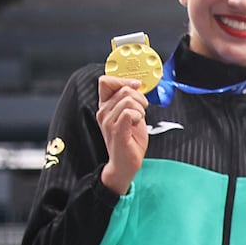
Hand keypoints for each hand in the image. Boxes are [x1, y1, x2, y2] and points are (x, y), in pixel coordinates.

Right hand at [96, 75, 148, 195]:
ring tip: (138, 120)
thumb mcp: (131, 115)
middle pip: (123, 89)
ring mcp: (108, 121)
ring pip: (128, 100)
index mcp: (105, 106)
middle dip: (139, 97)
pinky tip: (137, 124)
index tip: (136, 86)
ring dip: (140, 109)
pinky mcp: (116, 130)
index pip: (106, 81)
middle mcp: (103, 112)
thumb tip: (136, 84)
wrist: (126, 164)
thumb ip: (130, 100)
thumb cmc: (130, 141)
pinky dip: (138, 116)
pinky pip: (129, 112)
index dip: (123, 80)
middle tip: (141, 111)